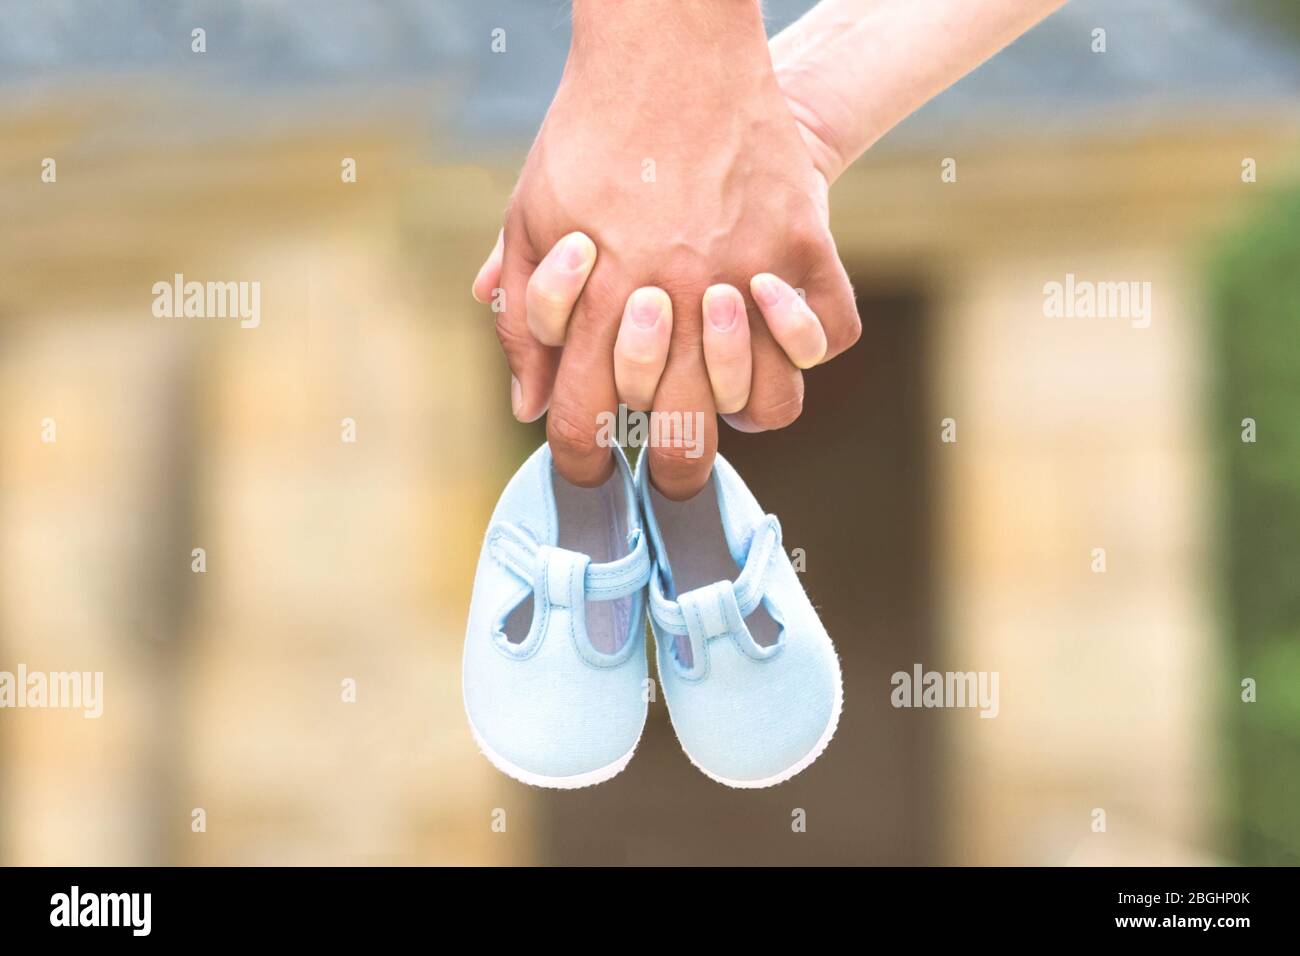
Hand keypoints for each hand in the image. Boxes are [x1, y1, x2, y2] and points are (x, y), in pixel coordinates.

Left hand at [486, 0, 858, 499]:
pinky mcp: (801, 240)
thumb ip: (525, 318)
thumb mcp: (534, 217)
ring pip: (769, 400)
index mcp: (600, 298)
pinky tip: (780, 325)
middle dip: (672, 471)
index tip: (589, 481)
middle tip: (674, 475)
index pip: (584, 418)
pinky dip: (813, 343)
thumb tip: (527, 406)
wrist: (669, 46)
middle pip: (682, 430)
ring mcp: (745, 271)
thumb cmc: (591, 135)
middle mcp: (676, 297)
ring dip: (746, 408)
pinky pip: (833, 332)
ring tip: (730, 396)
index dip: (582, 465)